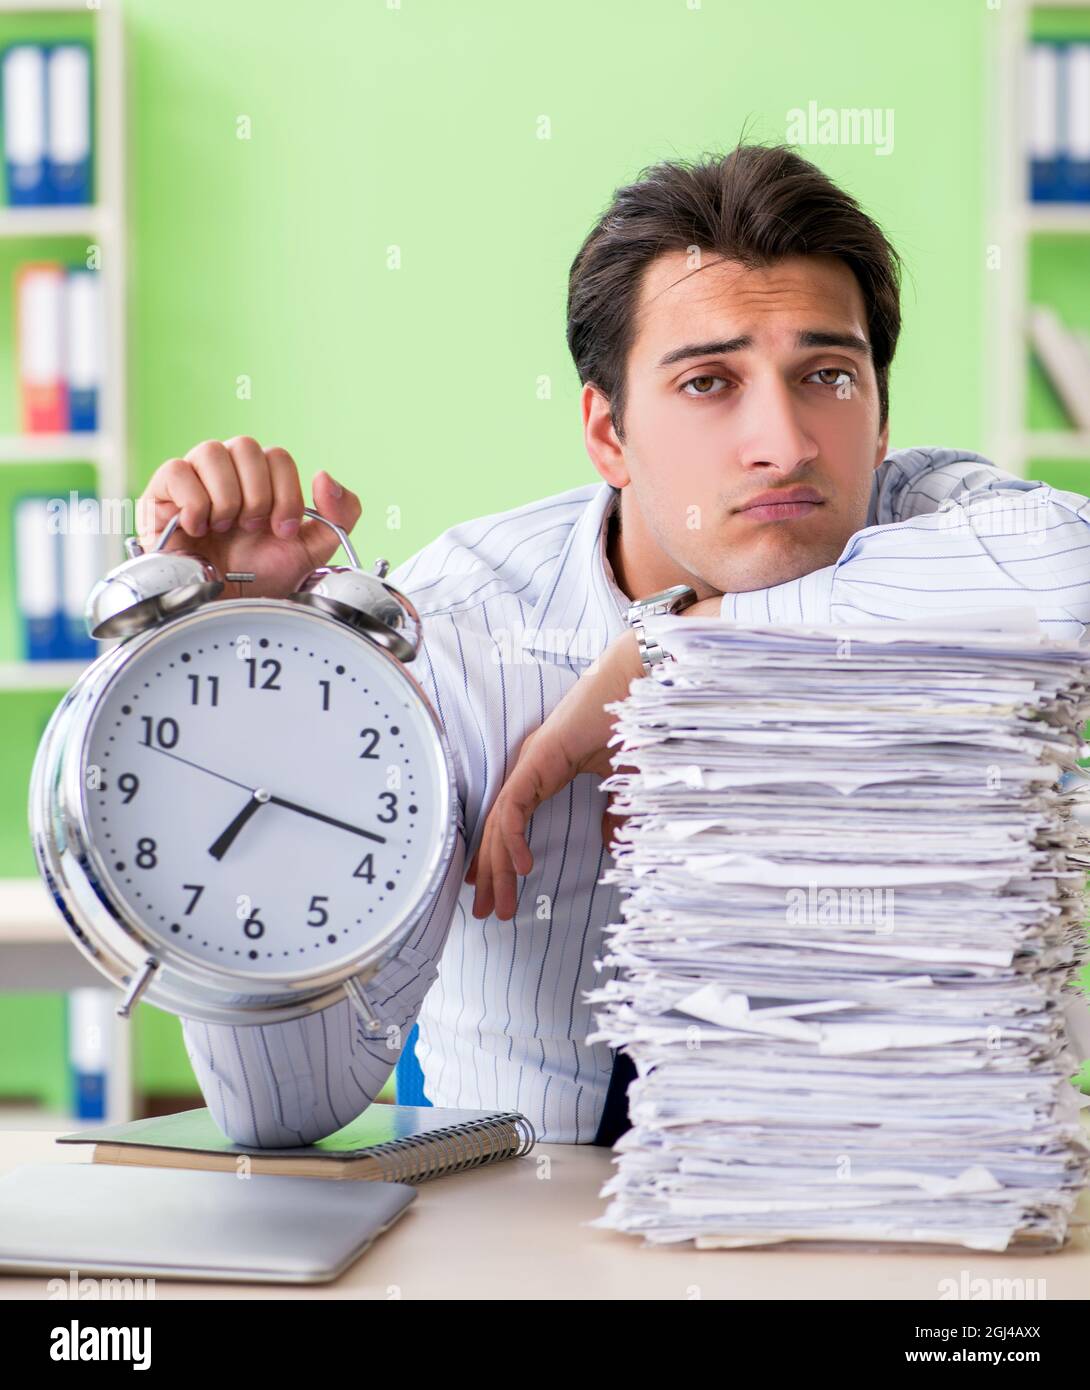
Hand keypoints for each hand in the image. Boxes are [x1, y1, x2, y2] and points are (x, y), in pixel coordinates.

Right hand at [135, 436, 362, 599]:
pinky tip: (198, 528)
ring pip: (211, 451)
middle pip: (246, 446)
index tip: (283, 530)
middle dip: (259, 495)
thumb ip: (341, 514)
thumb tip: (325, 476)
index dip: (286, 493)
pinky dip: (193, 501)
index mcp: (261, 480)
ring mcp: (193, 479)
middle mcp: (227, 472)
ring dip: (227, 497)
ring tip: (224, 528)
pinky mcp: (160, 494)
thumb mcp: (314, 550)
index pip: (278, 456)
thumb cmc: (261, 578)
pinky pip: (176, 470)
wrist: (223, 608)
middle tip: (253, 529)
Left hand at [465, 629, 643, 920]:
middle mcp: (530, 768)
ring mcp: (530, 762)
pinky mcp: (537, 758)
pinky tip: (522, 867)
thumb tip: (612, 841)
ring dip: (495, 865)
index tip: (500, 894)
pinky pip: (514, 805)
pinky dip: (511, 838)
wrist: (642, 685)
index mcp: (544, 772)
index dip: (502, 861)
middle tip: (488, 912)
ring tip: (498, 902)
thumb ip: (616, 813)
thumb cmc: (633, 723)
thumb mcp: (624, 783)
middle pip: (498, 829)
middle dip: (491, 875)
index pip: (512, 824)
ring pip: (499, 822)